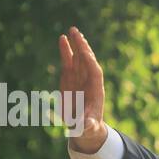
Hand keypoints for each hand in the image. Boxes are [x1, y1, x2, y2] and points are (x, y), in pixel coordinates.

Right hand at [58, 26, 106, 153]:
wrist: (85, 127)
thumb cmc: (88, 128)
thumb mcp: (88, 128)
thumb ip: (87, 125)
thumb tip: (87, 126)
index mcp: (95, 91)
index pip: (94, 72)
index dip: (89, 62)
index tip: (83, 50)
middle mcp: (88, 81)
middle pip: (87, 60)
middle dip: (83, 47)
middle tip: (76, 32)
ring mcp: (79, 78)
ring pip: (78, 58)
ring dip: (76, 44)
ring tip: (72, 30)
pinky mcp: (69, 78)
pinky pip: (68, 61)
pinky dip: (66, 51)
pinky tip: (62, 39)